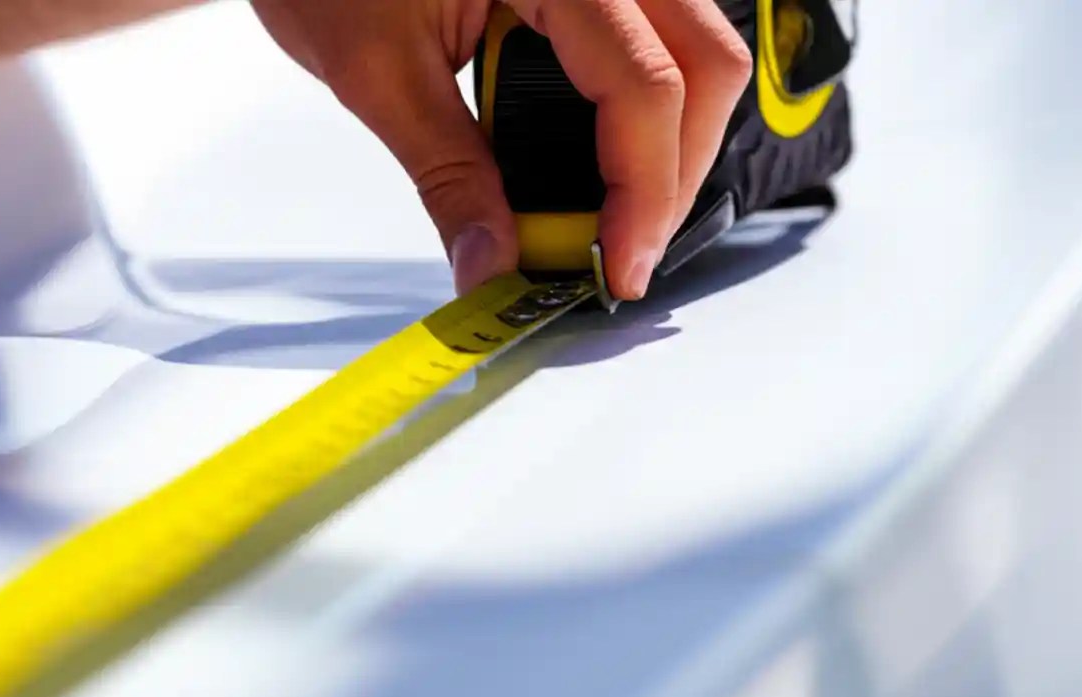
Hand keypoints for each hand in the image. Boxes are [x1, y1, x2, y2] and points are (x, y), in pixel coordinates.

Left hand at [250, 0, 751, 298]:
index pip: (644, 84)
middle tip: (622, 252)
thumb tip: (494, 268)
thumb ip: (447, 176)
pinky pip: (664, 41)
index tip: (620, 270)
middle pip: (706, 66)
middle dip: (674, 174)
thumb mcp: (376, 70)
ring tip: (612, 216)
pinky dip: (648, 111)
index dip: (645, 192)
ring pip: (700, 53)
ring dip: (671, 144)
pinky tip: (604, 159)